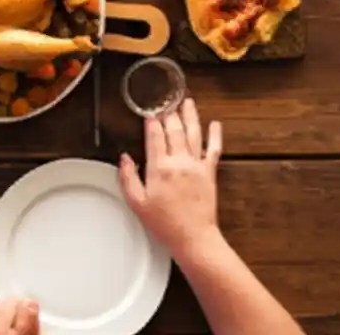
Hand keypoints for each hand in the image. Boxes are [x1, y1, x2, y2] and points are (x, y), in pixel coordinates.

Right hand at [119, 98, 223, 261]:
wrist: (194, 238)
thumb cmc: (165, 224)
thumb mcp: (137, 203)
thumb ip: (128, 178)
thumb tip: (124, 158)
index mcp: (159, 168)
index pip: (155, 137)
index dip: (151, 122)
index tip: (149, 112)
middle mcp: (179, 162)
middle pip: (174, 130)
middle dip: (169, 113)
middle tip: (166, 101)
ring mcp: (196, 166)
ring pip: (193, 134)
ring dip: (190, 116)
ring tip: (187, 102)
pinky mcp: (209, 173)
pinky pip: (213, 149)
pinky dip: (215, 135)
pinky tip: (215, 124)